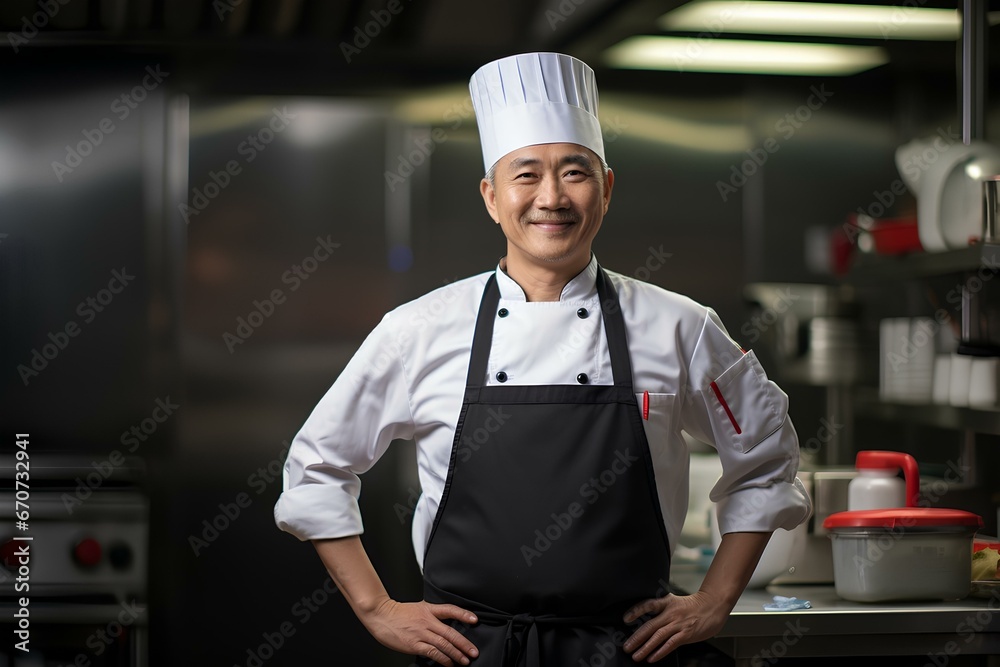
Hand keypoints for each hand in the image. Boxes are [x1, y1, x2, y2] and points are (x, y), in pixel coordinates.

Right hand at [358, 598, 479, 665]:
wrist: (381, 615)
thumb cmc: (398, 613)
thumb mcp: (418, 608)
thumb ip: (431, 614)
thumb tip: (445, 623)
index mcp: (429, 609)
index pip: (450, 610)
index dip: (464, 614)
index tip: (475, 620)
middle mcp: (427, 620)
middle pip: (450, 632)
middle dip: (464, 644)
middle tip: (473, 652)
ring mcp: (421, 633)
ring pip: (443, 644)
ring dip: (456, 654)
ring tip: (465, 660)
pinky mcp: (414, 644)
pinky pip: (432, 652)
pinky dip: (443, 659)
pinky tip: (449, 663)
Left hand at [621, 591, 729, 662]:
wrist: (712, 606)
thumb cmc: (692, 606)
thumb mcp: (674, 603)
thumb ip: (661, 610)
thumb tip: (645, 623)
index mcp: (666, 602)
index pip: (648, 604)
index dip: (636, 611)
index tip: (625, 619)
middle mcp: (670, 613)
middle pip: (650, 625)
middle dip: (636, 638)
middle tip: (627, 646)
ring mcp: (678, 624)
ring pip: (658, 637)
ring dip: (645, 648)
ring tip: (636, 656)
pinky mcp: (686, 634)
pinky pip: (670, 644)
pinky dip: (660, 652)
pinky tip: (652, 658)